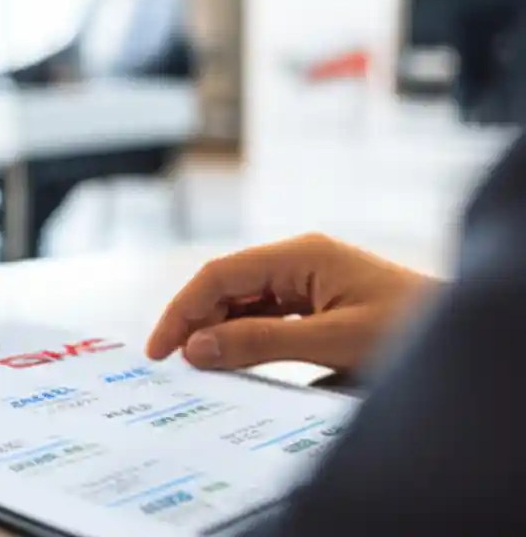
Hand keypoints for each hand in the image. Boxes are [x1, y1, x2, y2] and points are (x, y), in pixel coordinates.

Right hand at [146, 234, 437, 371]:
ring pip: (244, 301)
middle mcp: (300, 259)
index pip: (220, 275)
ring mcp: (310, 280)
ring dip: (219, 331)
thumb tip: (196, 349)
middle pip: (227, 285)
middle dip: (196, 321)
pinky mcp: (320, 302)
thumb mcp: (331, 341)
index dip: (182, 311)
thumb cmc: (411, 330)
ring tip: (200, 367)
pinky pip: (267, 316)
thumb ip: (259, 343)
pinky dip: (244, 337)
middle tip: (175, 365)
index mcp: (301, 254)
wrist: (460, 335)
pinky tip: (235, 361)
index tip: (160, 351)